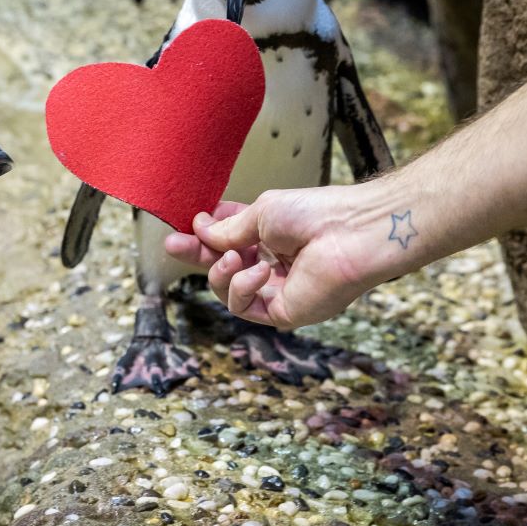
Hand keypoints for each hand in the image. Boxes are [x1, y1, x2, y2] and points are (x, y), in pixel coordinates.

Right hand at [164, 187, 382, 328]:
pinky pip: (244, 307)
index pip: (227, 241)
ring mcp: (276, 291)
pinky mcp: (282, 312)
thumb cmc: (315, 215)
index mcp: (269, 238)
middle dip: (197, 255)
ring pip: (227, 291)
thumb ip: (229, 229)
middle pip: (221, 268)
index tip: (187, 226)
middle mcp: (271, 265)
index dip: (205, 236)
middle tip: (174, 244)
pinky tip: (257, 271)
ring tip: (235, 256)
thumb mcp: (261, 213)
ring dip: (221, 272)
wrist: (352, 233)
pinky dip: (242, 288)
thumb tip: (200, 230)